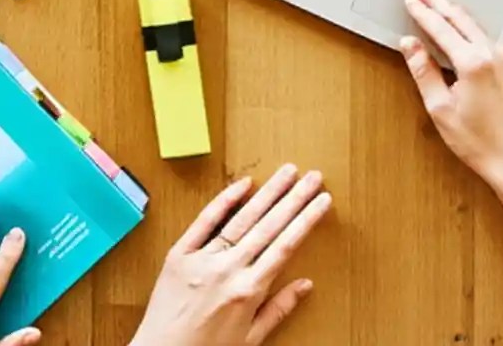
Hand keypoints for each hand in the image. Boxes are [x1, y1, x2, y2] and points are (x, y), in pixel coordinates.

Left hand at [130, 165, 332, 345]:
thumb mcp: (249, 338)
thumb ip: (278, 309)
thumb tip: (305, 285)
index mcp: (248, 291)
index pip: (285, 246)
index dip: (306, 220)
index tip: (322, 201)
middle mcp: (228, 270)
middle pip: (269, 226)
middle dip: (295, 198)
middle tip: (314, 176)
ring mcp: (202, 259)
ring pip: (242, 219)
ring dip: (268, 193)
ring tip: (287, 172)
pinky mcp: (179, 255)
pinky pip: (204, 222)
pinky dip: (224, 201)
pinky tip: (243, 184)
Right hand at [400, 0, 502, 185]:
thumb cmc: (476, 139)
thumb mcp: (438, 107)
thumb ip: (423, 70)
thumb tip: (410, 45)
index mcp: (474, 63)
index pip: (441, 28)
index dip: (422, 12)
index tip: (409, 0)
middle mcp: (493, 53)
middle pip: (458, 17)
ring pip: (472, 23)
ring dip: (451, 10)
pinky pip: (483, 35)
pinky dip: (466, 25)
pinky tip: (456, 22)